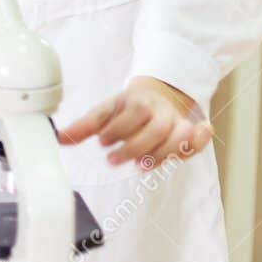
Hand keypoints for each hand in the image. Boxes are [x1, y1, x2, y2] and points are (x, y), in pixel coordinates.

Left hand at [56, 75, 213, 169]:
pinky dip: (198, 144)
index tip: (102, 142)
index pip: (132, 112)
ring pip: (178, 135)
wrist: (158, 93)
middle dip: (135, 147)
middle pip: (156, 128)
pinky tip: (184, 152)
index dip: (118, 129)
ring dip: (161, 154)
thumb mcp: (105, 111)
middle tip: (113, 161)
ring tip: (140, 168)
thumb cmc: (127, 107)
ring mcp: (178, 120)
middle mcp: (160, 109)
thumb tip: (59, 139)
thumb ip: (85, 126)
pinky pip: (202, 138)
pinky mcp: (192, 131)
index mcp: (137, 100)